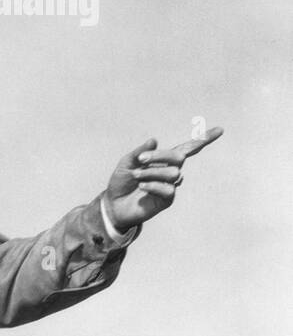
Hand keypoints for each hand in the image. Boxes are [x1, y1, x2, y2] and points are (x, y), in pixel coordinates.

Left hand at [105, 127, 222, 228]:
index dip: (203, 139)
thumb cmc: (121, 182)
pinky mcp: (167, 199)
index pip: (188, 148)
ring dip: (151, 173)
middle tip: (140, 160)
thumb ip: (140, 152)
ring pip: (173, 173)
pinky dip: (153, 185)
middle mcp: (171, 171)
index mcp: (164, 160)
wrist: (114, 205)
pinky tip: (141, 187)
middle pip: (179, 157)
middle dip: (159, 156)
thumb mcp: (127, 163)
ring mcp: (171, 186)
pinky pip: (168, 189)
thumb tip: (154, 141)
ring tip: (136, 178)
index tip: (220, 130)